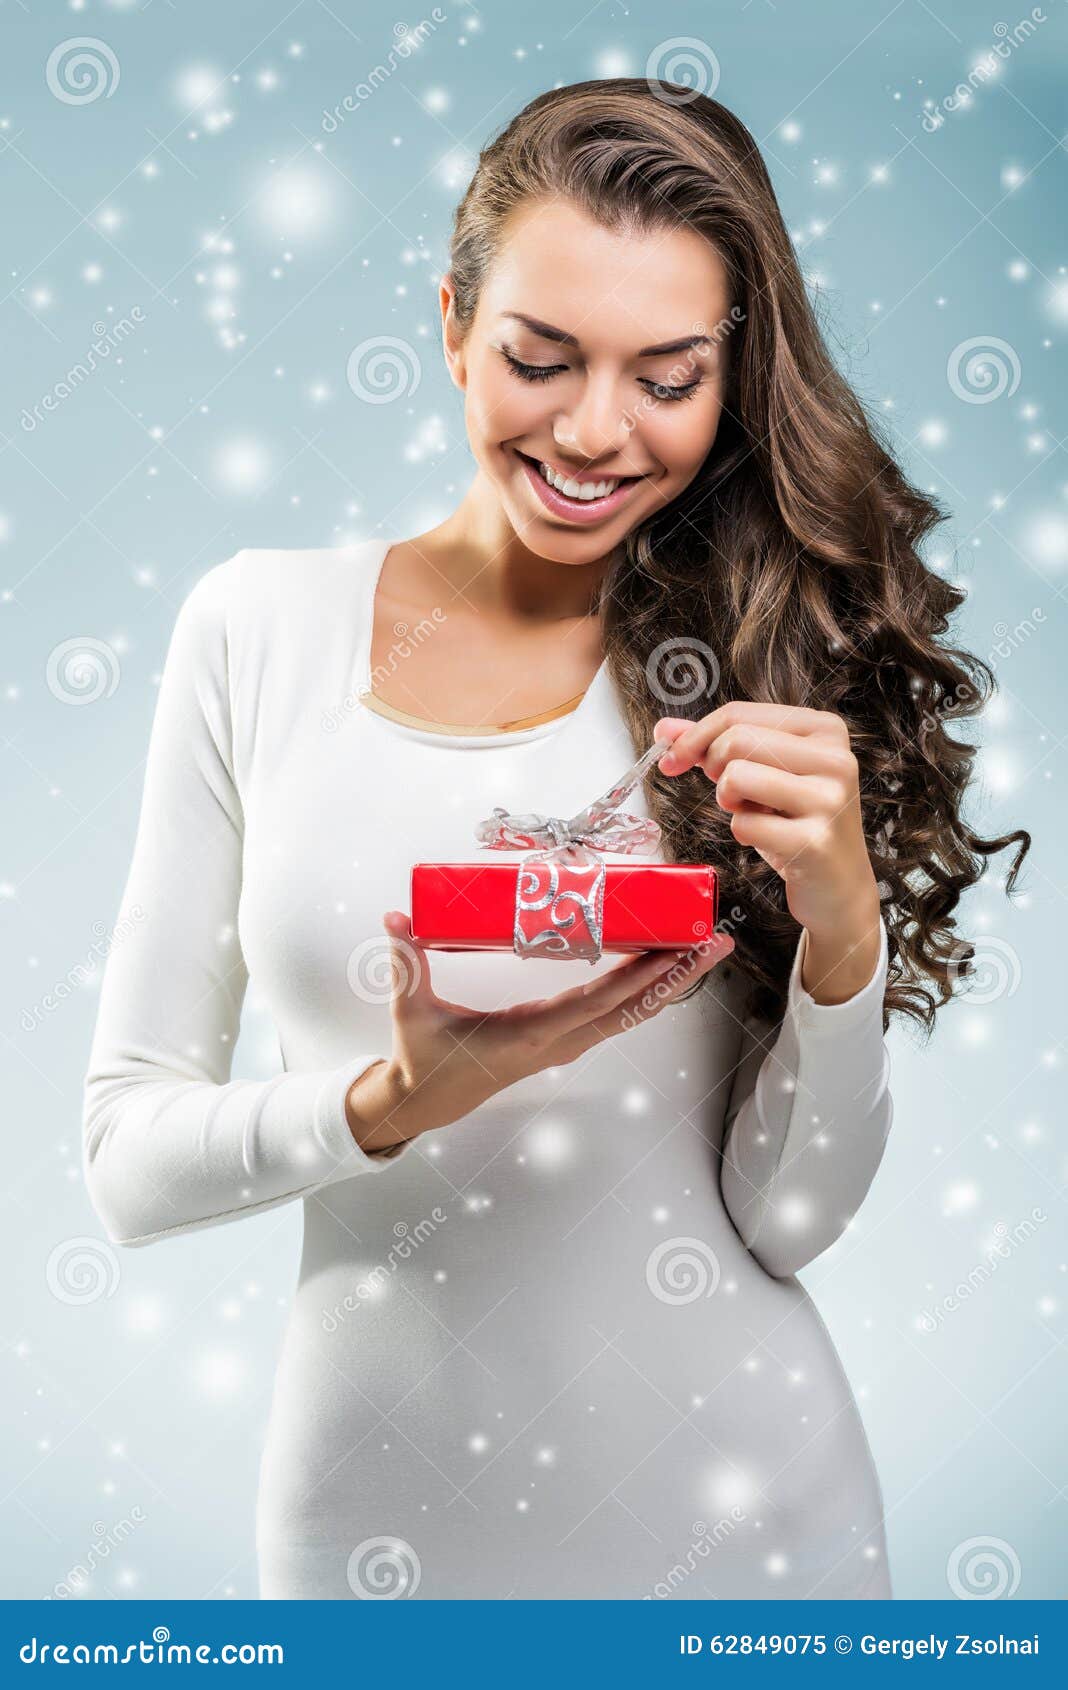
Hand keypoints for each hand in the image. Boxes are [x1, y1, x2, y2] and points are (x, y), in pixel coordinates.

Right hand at [345, 911, 734, 1150]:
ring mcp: (564, 1043)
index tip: (671, 951)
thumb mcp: (410, 1011)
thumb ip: (405, 962)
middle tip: (715, 941)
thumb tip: (397, 914)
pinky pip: (615, 1014)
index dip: (637, 977)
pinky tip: (666, 966)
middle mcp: (557, 1042)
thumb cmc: (421, 1057)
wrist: (424, 1101)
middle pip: (631, 1008)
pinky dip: (645, 990)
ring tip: (705, 949)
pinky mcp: (562, 1039)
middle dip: (676, 974)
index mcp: (529, 1036)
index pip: (594, 1003)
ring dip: (670, 982)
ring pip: (631, 1012)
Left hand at [653, 702, 881, 1003]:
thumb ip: (716, 745)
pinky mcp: (815, 842)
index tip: (674, 758)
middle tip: (728, 791)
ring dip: (729, 800)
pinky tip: (769, 839)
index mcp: (825, 731)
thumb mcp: (764, 774)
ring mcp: (829, 800)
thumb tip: (665, 729)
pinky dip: (743, 833)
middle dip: (713, 766)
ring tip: (754, 812)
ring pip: (737, 775)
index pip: (740, 713)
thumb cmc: (797, 823)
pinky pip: (745, 824)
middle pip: (737, 739)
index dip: (695, 736)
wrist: (839, 886)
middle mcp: (835, 759)